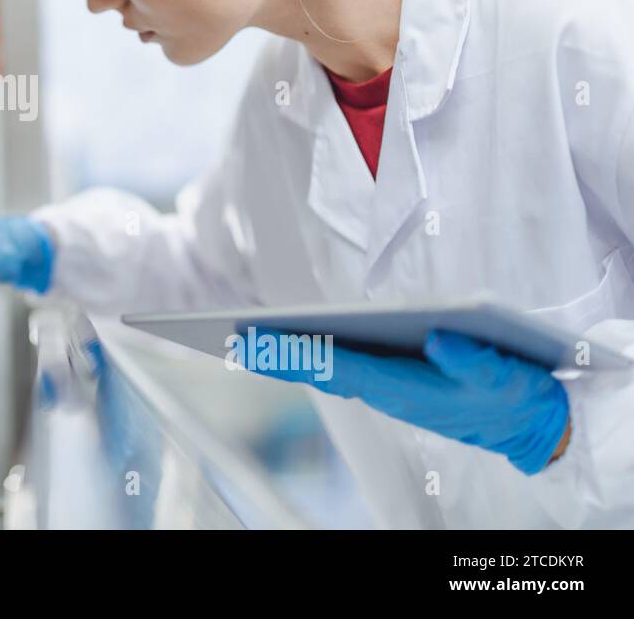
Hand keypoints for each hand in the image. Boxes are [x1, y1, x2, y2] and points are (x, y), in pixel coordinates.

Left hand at [233, 328, 570, 474]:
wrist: (531, 426)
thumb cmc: (515, 397)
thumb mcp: (505, 377)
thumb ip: (474, 360)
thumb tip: (439, 337)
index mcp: (407, 389)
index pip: (341, 367)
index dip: (299, 352)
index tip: (262, 344)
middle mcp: (390, 392)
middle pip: (324, 369)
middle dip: (279, 356)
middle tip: (232, 340)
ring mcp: (390, 389)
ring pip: (329, 370)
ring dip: (289, 357)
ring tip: (247, 339)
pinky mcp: (395, 383)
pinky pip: (344, 369)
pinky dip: (313, 356)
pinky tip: (290, 343)